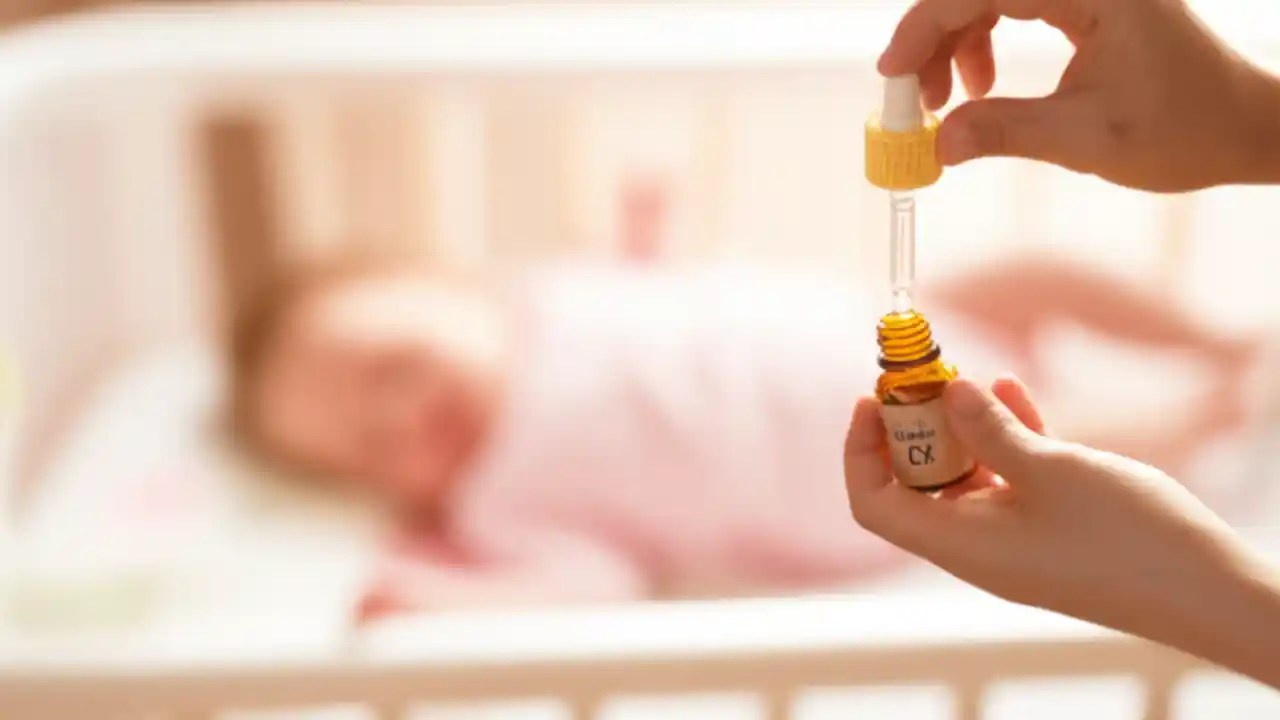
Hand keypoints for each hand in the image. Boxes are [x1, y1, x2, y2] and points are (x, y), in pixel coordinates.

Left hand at [844, 376, 1279, 686]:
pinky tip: (1014, 387)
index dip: (861, 452)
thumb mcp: (1051, 471)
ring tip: (965, 377)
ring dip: (960, 427)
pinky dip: (1005, 435)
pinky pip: (1010, 478)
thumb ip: (990, 432)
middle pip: (916, 485)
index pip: (876, 504)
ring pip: (965, 475)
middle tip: (923, 378)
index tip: (873, 400)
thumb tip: (945, 395)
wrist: (1209, 591)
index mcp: (961, 546)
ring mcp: (1014, 538)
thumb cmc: (1125, 538)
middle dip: (913, 428)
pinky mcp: (1050, 527)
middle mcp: (978, 547)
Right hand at [879, 0, 1279, 190]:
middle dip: (933, 38)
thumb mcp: (1086, 140)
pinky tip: (982, 89)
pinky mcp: (1085, 1)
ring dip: (954, 44)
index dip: (925, 26)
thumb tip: (935, 145)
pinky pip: (1011, 4)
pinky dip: (982, 42)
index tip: (892, 75)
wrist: (1243, 128)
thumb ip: (1005, 133)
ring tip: (948, 104)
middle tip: (916, 101)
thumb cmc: (1184, 131)